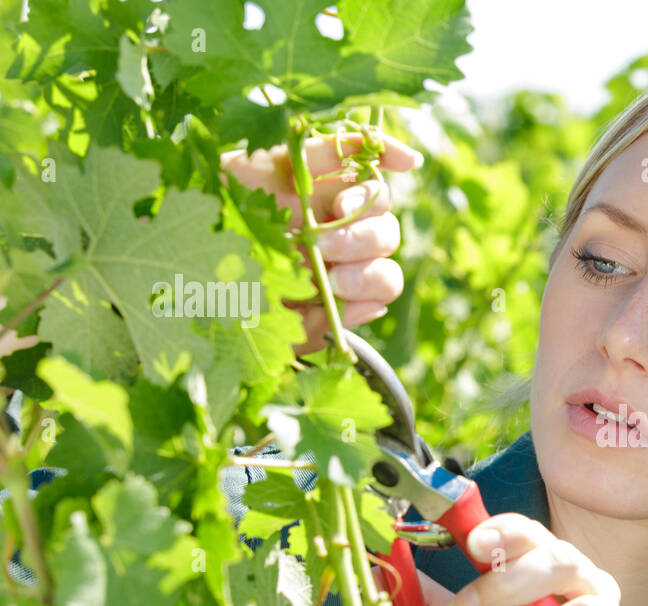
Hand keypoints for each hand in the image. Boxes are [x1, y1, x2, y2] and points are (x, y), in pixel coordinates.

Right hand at [219, 131, 422, 352]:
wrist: (155, 265)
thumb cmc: (212, 303)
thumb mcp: (270, 330)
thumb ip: (321, 326)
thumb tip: (370, 306)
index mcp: (328, 277)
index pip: (381, 278)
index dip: (375, 283)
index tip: (342, 287)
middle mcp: (329, 238)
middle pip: (385, 236)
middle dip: (363, 251)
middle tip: (325, 258)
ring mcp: (314, 197)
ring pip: (375, 200)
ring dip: (363, 217)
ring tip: (327, 227)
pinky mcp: (293, 160)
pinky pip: (349, 148)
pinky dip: (384, 150)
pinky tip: (409, 162)